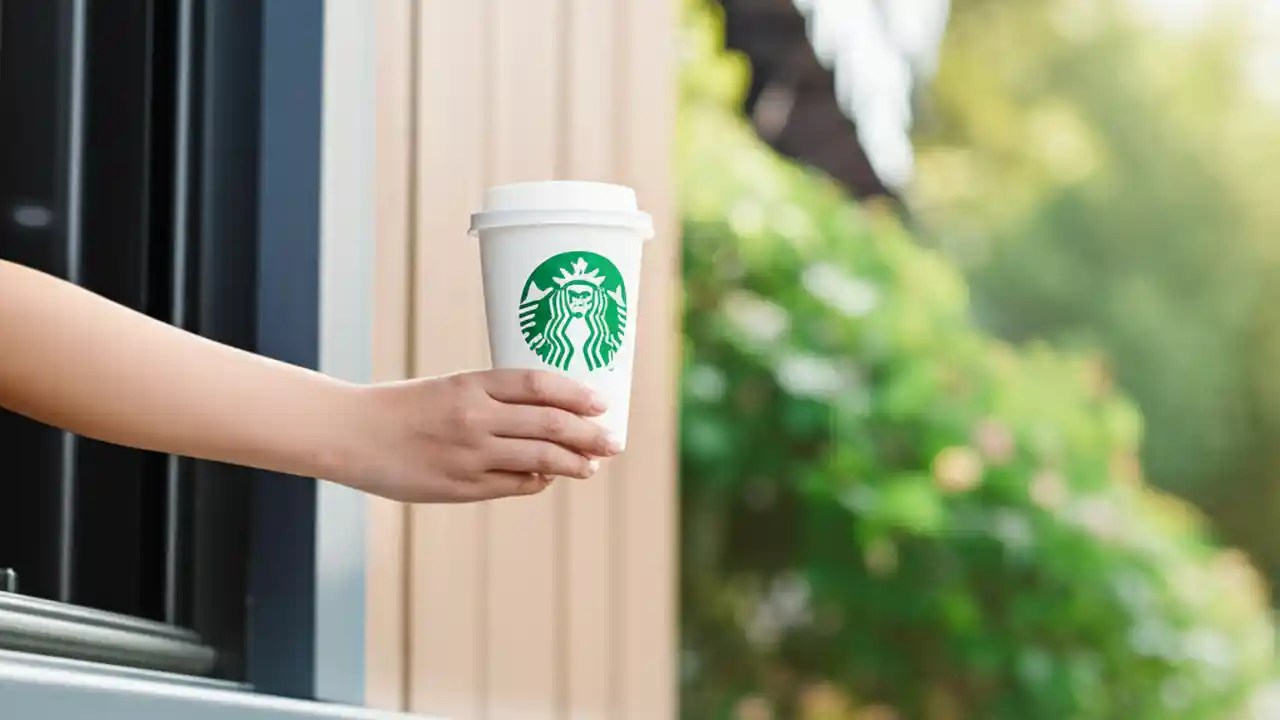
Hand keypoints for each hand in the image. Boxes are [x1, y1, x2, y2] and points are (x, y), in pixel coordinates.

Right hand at [337, 369, 620, 501]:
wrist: (351, 434)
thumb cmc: (404, 408)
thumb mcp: (450, 389)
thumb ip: (493, 401)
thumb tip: (547, 419)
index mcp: (471, 384)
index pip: (539, 384)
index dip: (577, 394)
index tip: (602, 403)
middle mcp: (475, 418)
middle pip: (550, 423)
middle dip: (590, 434)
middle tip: (613, 441)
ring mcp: (469, 455)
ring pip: (540, 459)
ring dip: (574, 463)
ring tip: (591, 465)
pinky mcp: (460, 487)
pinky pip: (514, 485)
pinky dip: (538, 480)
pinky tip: (549, 477)